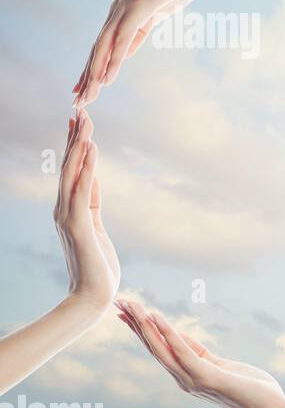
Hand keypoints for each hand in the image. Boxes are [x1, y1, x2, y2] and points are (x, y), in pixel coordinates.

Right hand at [56, 111, 119, 311]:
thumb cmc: (98, 266)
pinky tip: (91, 151)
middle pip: (69, 167)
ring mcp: (68, 217)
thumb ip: (91, 205)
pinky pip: (82, 191)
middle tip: (81, 112)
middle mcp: (63, 210)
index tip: (78, 123)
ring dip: (79, 147)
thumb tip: (91, 182)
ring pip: (73, 174)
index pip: (71, 173)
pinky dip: (86, 169)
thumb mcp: (96, 228)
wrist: (94, 295)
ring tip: (86, 123)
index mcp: (69, 211)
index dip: (75, 147)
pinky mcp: (78, 225)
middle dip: (75, 139)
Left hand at [72, 0, 208, 105]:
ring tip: (89, 96)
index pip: (104, 45)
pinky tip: (107, 78)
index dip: (94, 68)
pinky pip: (123, 40)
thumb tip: (135, 39)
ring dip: (95, 74)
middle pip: (98, 50)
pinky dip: (114, 60)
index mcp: (124, 13)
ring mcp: (127, 9)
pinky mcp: (139, 9)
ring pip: (105, 47)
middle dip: (88, 77)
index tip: (86, 88)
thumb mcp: (162, 10)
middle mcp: (119, 11)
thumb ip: (147, 25)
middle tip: (78, 101)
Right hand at [116, 300, 284, 407]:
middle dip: (135, 324)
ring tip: (132, 306)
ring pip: (161, 349)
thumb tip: (180, 337)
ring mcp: (192, 379)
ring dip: (145, 326)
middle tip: (119, 302)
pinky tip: (158, 318)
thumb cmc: (249, 386)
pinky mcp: (206, 377)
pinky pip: (183, 352)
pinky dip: (169, 334)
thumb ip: (199, 354)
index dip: (141, 329)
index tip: (126, 311)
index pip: (158, 349)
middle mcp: (183, 378)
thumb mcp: (219, 365)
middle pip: (153, 347)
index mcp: (186, 374)